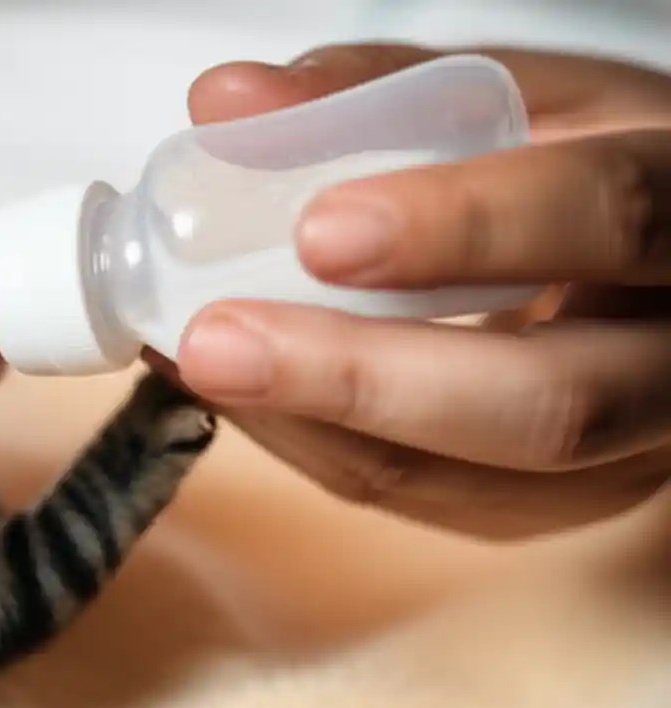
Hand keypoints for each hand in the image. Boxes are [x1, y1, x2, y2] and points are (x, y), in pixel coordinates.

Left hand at [171, 44, 670, 537]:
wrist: (661, 272)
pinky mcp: (564, 503)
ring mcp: (632, 452)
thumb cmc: (580, 168)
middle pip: (550, 403)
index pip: (607, 217)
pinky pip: (436, 502)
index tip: (319, 231)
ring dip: (316, 426)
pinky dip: (325, 450)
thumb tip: (224, 102)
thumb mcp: (519, 100)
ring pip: (480, 479)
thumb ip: (382, 92)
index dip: (466, 225)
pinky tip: (245, 396)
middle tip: (217, 342)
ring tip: (195, 362)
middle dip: (362, 378)